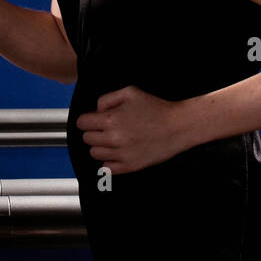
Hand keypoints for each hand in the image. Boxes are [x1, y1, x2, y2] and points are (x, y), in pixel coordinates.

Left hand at [75, 85, 191, 174]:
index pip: (82, 123)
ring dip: (100, 146)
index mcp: (111, 119)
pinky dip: (109, 161)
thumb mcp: (130, 92)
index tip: (94, 120)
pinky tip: (118, 152)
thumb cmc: (156, 108)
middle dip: (94, 132)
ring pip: (94, 154)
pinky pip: (106, 168)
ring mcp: (121, 154)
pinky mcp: (130, 166)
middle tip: (107, 128)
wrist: (178, 126)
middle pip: (87, 139)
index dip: (88, 119)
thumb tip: (96, 111)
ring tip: (113, 140)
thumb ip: (107, 99)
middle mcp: (113, 138)